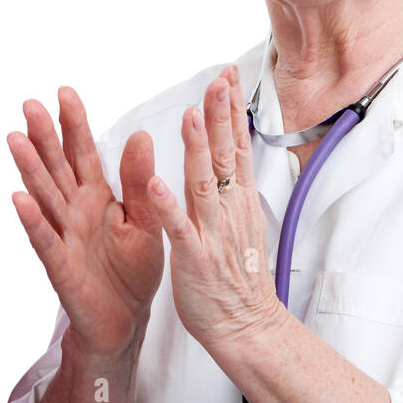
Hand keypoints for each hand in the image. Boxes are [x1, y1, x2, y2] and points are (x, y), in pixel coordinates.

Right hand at [8, 87, 164, 357]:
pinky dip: (32, 221)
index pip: (84, 153)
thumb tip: (142, 135)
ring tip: (16, 138)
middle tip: (30, 104)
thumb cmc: (134, 267)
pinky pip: (46, 241)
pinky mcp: (62, 267)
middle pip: (57, 168)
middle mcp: (76, 211)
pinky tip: (19, 199)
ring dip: (30, 169)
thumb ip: (141, 181)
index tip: (65, 92)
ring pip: (45, 197)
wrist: (128, 317)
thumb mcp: (147, 218)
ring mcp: (65, 237)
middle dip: (45, 137)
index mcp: (98, 196)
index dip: (75, 124)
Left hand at [145, 64, 281, 349]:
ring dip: (197, 147)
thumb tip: (231, 156)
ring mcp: (213, 232)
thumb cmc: (238, 278)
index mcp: (238, 200)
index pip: (235, 145)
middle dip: (221, 114)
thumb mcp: (242, 223)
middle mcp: (229, 210)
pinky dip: (167, 206)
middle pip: (224, 154)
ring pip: (203, 183)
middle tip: (219, 79)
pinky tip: (156, 183)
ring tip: (191, 114)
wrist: (247, 325)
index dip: (232, 110)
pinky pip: (179, 229)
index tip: (228, 77)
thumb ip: (233, 188)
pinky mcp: (194, 258)